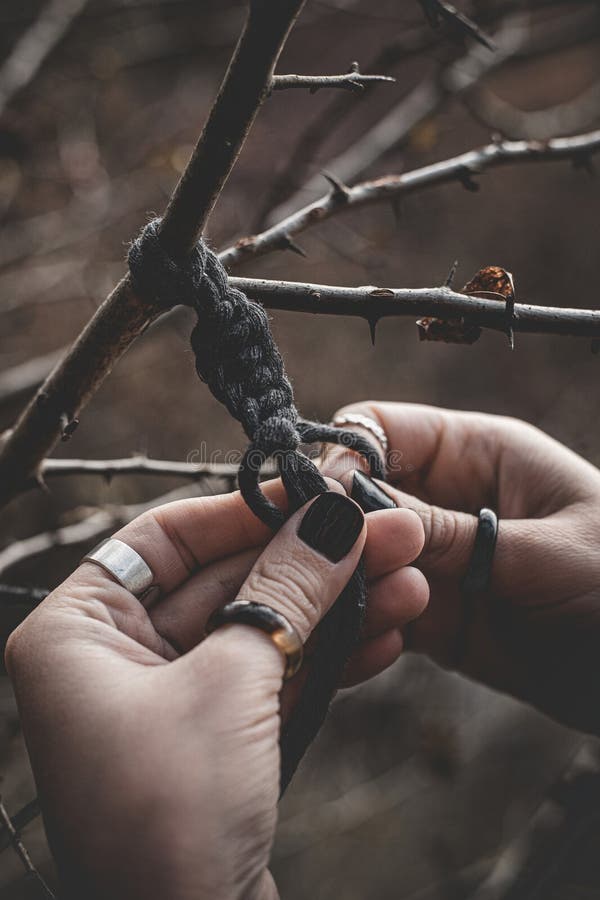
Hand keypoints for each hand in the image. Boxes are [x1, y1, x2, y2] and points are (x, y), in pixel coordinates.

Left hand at [5, 481, 425, 898]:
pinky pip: (272, 677)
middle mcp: (115, 661)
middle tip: (388, 531)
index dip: (250, 509)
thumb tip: (333, 518)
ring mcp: (169, 703)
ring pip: (260, 628)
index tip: (320, 488)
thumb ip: (285, 591)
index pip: (170, 537)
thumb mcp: (231, 683)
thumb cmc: (169, 821)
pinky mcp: (214, 742)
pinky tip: (388, 635)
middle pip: (227, 580)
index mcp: (79, 633)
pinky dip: (328, 657)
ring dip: (336, 607)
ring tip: (410, 580)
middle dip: (313, 560)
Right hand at [324, 402, 599, 734]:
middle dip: (334, 526)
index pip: (381, 428)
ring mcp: (436, 560)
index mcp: (477, 453)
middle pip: (356, 493)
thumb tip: (353, 510)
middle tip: (317, 566)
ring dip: (346, 581)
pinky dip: (361, 624)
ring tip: (355, 613)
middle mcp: (446, 499)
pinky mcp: (434, 616)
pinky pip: (378, 610)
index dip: (342, 455)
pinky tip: (364, 643)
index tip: (321, 503)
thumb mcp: (544, 551)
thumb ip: (450, 533)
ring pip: (359, 557)